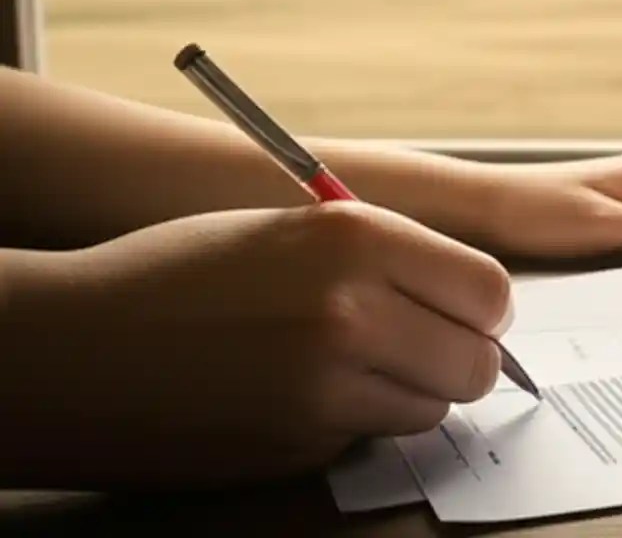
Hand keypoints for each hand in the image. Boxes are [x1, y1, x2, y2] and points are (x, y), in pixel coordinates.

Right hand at [0, 202, 510, 486]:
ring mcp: (327, 388)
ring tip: (342, 365)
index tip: (464, 311)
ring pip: (432, 409)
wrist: (75, 346)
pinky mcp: (301, 446)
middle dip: (457, 359)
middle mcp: (353, 310)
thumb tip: (473, 300)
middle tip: (419, 347)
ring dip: (406, 394)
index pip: (490, 289)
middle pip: (478, 363)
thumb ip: (387, 258)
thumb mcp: (292, 229)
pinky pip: (369, 437)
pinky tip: (293, 395)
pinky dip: (352, 423)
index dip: (480, 307)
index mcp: (356, 236)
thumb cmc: (177, 272)